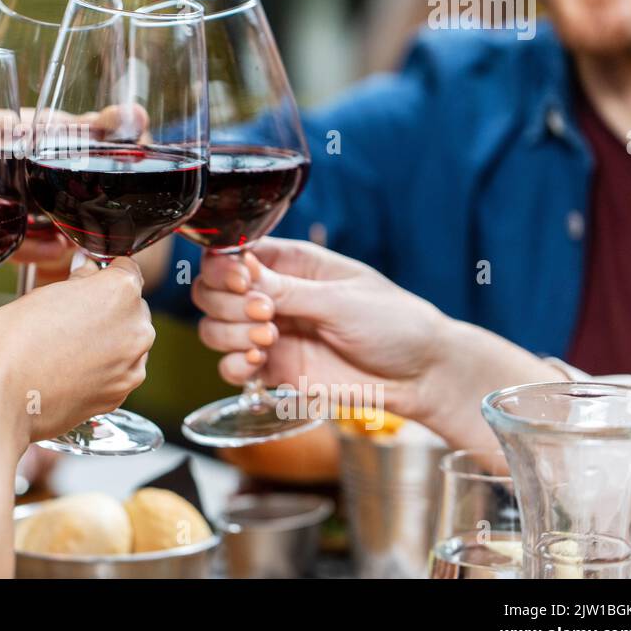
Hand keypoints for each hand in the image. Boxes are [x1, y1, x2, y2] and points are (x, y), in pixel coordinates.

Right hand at [0, 256, 153, 442]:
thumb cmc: (10, 343)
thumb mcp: (42, 293)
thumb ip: (78, 282)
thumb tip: (89, 276)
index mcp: (120, 291)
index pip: (126, 269)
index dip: (104, 275)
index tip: (90, 282)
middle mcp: (135, 328)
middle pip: (131, 308)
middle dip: (108, 310)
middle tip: (70, 319)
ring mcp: (131, 366)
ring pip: (127, 343)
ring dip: (107, 342)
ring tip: (66, 349)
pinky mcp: (119, 396)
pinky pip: (118, 373)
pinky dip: (102, 371)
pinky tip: (69, 370)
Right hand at [193, 238, 445, 416]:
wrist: (419, 375)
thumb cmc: (394, 323)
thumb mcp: (342, 300)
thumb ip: (289, 291)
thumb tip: (243, 273)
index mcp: (291, 264)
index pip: (232, 254)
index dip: (225, 268)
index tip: (243, 284)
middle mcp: (272, 295)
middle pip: (211, 291)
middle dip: (226, 304)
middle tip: (264, 316)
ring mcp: (269, 333)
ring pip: (213, 328)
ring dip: (229, 336)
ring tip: (268, 342)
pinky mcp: (273, 369)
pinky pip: (230, 367)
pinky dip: (234, 366)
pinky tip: (257, 365)